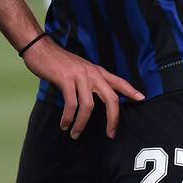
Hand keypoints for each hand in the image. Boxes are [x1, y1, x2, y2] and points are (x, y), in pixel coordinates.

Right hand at [22, 38, 144, 138]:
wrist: (41, 49)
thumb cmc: (59, 62)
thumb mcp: (80, 69)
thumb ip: (89, 81)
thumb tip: (94, 99)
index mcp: (97, 71)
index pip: (118, 81)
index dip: (131, 90)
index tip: (141, 98)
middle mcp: (92, 73)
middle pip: (111, 98)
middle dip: (113, 118)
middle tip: (110, 133)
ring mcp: (80, 76)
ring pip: (89, 106)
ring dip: (81, 123)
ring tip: (75, 133)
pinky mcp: (66, 80)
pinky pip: (71, 104)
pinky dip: (68, 117)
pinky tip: (64, 124)